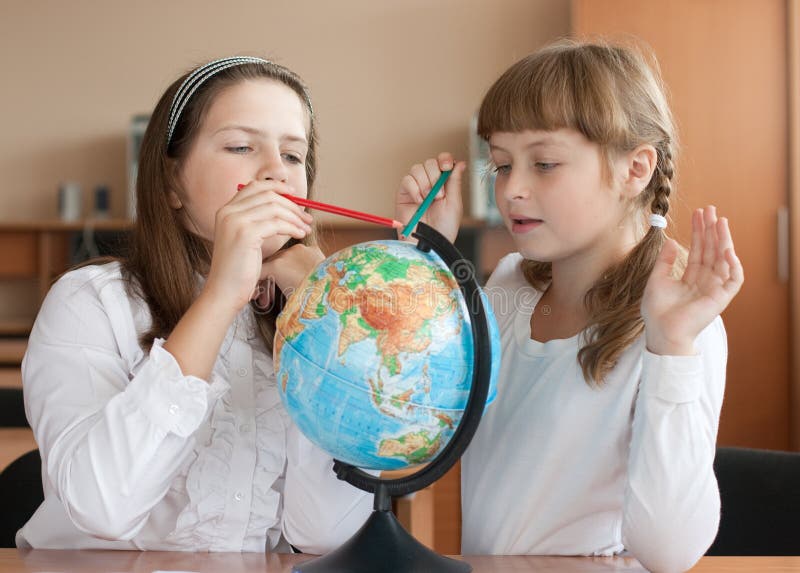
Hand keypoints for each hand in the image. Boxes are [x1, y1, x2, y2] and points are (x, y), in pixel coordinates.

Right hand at [203, 182, 313, 313]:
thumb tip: (286, 206)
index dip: (277, 187)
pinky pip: (277, 223)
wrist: (224, 292)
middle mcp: (228, 211)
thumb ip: (257, 220)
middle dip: (292, 205)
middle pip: (267, 195)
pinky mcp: (246, 233)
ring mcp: (235, 221)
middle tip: (307, 217)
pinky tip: (300, 235)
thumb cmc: (238, 270)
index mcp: (226, 210)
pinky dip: (292, 227)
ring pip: (274, 208)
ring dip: (295, 217)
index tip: (295, 196)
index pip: (255, 186)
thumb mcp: (245, 239)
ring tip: (306, 229)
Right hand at [396, 152, 464, 242]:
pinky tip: (418, 202)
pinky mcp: (403, 194)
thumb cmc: (443, 228)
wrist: (429, 243)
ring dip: (425, 183)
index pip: (442, 161)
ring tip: (428, 200)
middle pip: (429, 162)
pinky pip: (407, 180)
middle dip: (435, 176)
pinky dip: (414, 189)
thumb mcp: (454, 204)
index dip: (444, 159)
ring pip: (417, 169)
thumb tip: (460, 163)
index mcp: (443, 183)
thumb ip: (455, 182)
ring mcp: (415, 187)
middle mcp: (429, 182)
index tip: (446, 167)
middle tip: (438, 196)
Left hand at [642, 206, 743, 354]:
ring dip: (723, 240)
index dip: (699, 231)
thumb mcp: (657, 279)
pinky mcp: (721, 298)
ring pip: (724, 259)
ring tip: (719, 221)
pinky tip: (726, 249)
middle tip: (711, 210)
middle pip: (712, 250)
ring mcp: (714, 288)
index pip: (699, 249)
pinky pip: (734, 278)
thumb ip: (665, 261)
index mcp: (691, 277)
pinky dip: (733, 264)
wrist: (661, 331)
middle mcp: (705, 280)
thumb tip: (672, 241)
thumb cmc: (657, 310)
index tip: (699, 213)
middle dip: (712, 230)